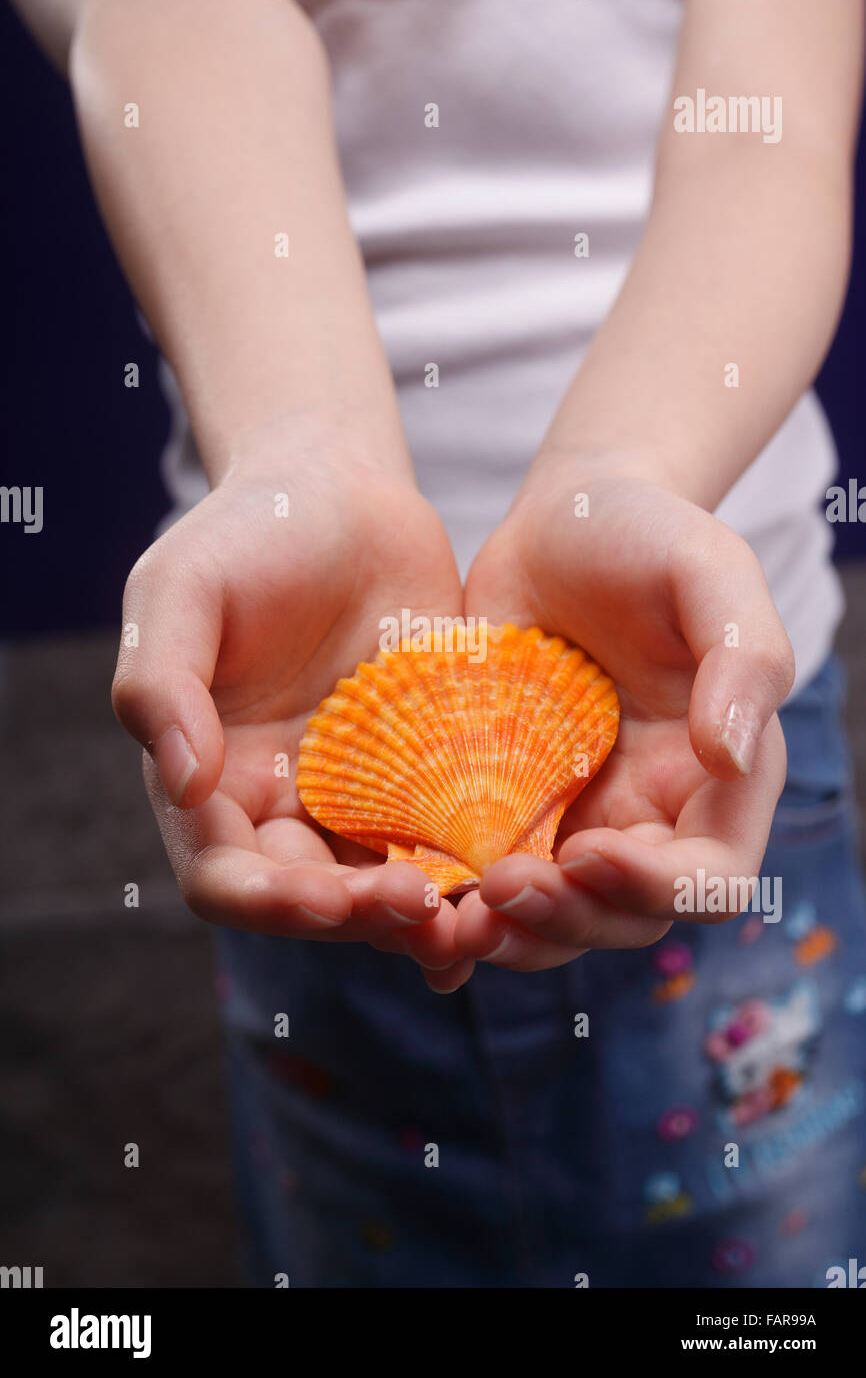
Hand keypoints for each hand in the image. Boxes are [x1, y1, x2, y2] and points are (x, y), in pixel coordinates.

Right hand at [112, 452, 473, 992]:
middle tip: (418, 907)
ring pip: (385, 887)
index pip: (226, 877)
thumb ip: (160, 682)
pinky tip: (512, 877)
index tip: (324, 897)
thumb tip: (182, 782)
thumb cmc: (245, 533)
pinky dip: (474, 871)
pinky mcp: (428, 773)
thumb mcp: (180, 589)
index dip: (270, 902)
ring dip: (423, 917)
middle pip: (312, 901)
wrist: (342, 492)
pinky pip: (450, 840)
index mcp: (210, 781)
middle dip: (357, 917)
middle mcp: (282, 805)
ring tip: (472, 916)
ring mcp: (360, 796)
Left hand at [455, 463, 793, 970]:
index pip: (709, 878)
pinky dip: (461, 904)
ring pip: (555, 917)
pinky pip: (489, 880)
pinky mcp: (510, 808)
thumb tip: (733, 760)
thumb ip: (745, 660)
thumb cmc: (647, 534)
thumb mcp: (710, 572)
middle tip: (497, 888)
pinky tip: (416, 901)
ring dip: (510, 931)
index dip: (654, 887)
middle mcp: (652, 815)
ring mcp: (578, 817)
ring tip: (453, 913)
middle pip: (624, 918)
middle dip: (567, 919)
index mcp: (717, 778)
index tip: (586, 851)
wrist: (561, 524)